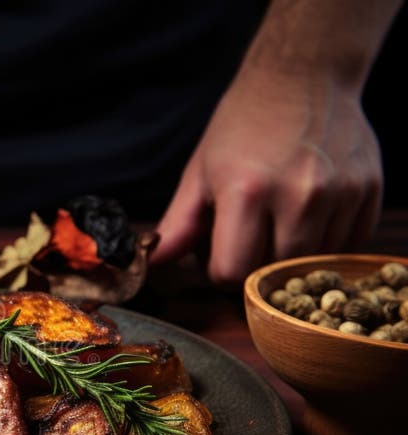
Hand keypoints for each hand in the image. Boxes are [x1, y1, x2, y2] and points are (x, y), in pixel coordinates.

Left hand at [151, 66, 382, 284]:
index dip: (220, 270)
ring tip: (278, 219)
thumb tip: (153, 262)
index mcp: (246, 190)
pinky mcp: (369, 190)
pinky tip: (310, 214)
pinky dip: (326, 241)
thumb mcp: (200, 171)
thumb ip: (179, 223)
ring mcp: (339, 193)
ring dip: (291, 254)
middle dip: (254, 263)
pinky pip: (347, 245)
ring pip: (312, 263)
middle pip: (273, 271)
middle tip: (247, 233)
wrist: (303, 75)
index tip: (220, 251)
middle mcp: (298, 195)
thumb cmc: (242, 125)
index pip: (232, 272)